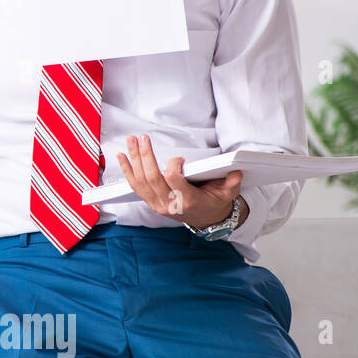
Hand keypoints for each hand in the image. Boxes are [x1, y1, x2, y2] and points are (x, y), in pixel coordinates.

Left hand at [115, 134, 242, 228]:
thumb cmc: (215, 202)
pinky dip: (127, 170)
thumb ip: (232, 184)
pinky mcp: (150, 202)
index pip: (173, 180)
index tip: (180, 158)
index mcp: (187, 201)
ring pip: (140, 181)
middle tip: (141, 138)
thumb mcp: (228, 194)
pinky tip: (121, 156)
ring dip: (133, 159)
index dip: (173, 166)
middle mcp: (169, 204)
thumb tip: (236, 173)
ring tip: (130, 141)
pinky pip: (135, 186)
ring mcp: (157, 204)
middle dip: (145, 156)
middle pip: (151, 178)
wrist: (206, 220)